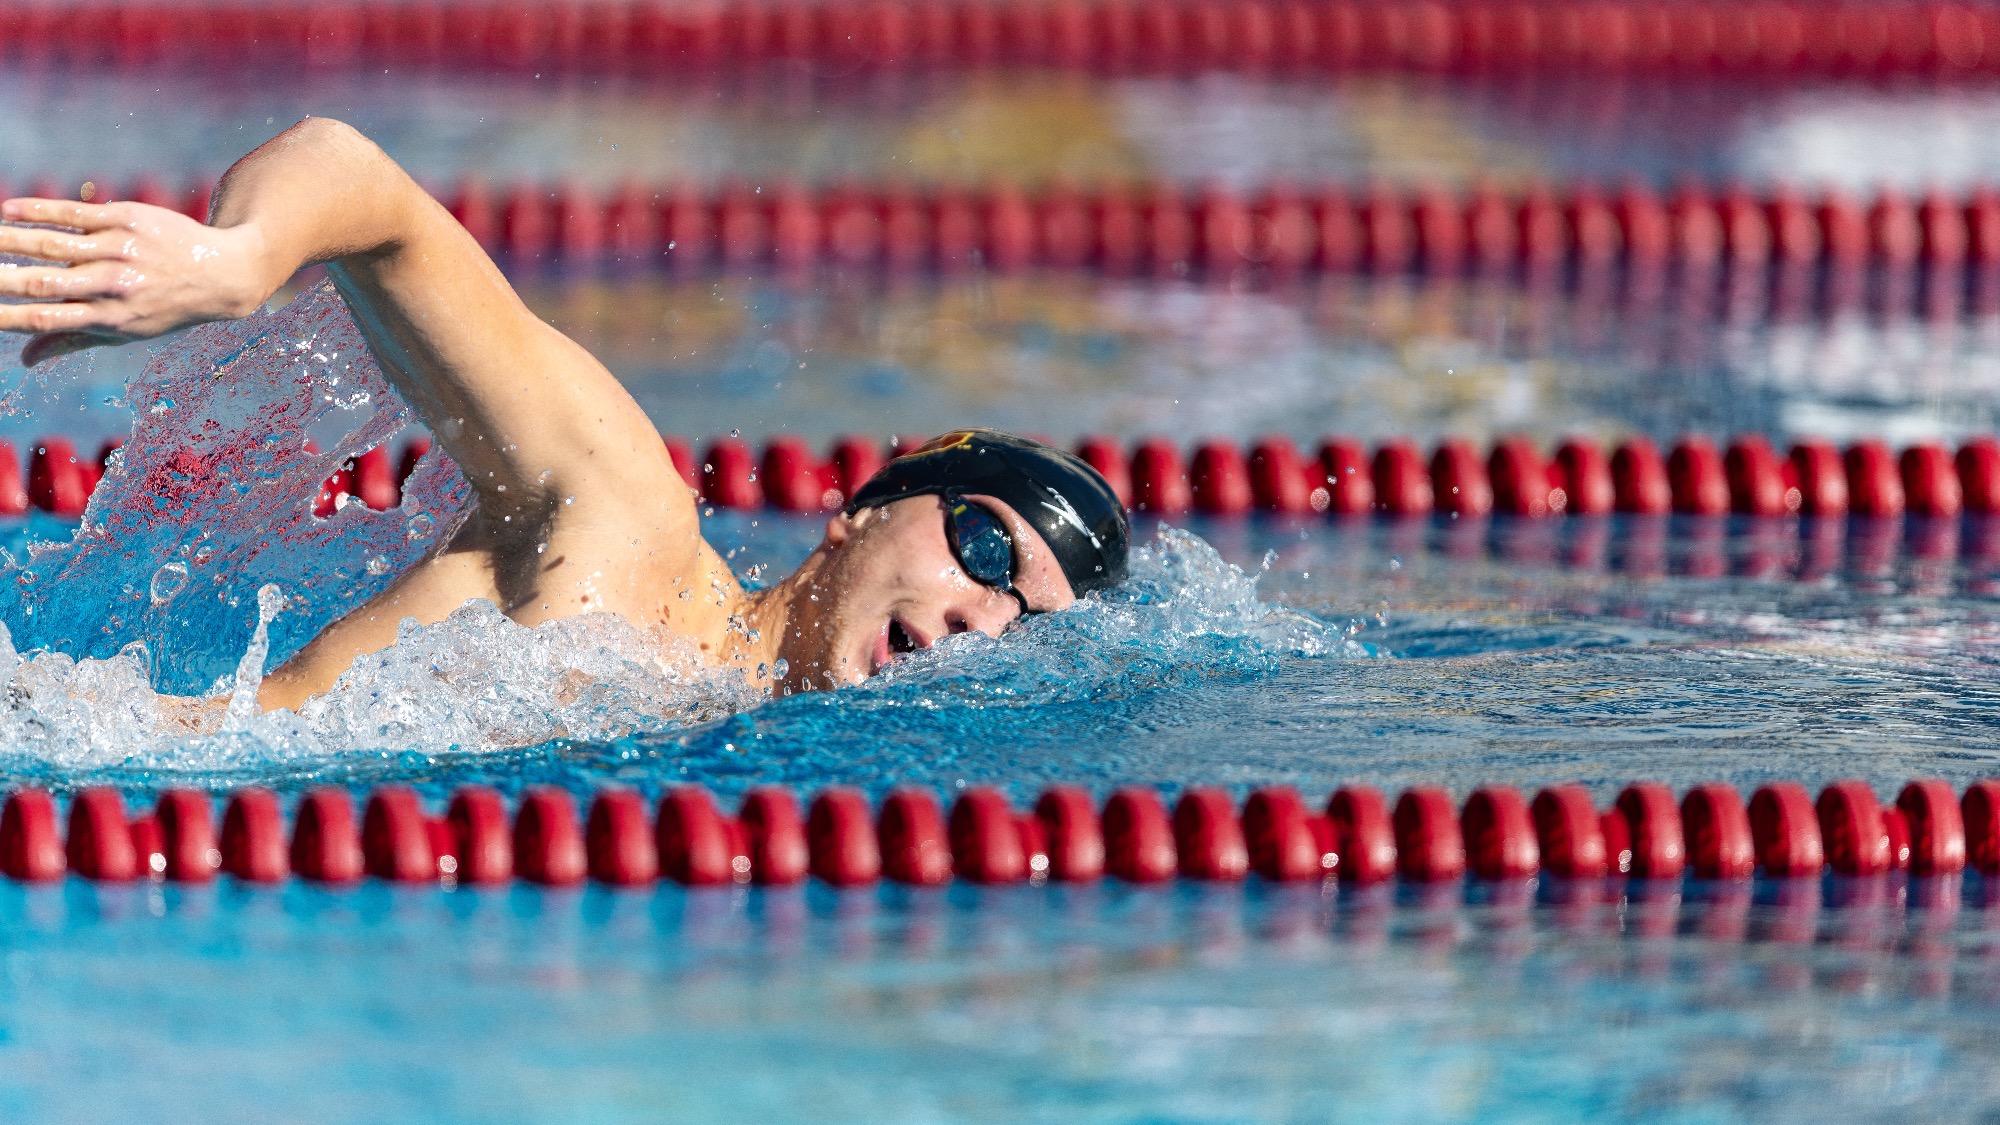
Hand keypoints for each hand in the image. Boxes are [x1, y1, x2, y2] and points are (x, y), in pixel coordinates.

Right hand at [0, 198, 270, 366]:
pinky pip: (74, 214)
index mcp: (110, 319)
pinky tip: (7, 211)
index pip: (45, 319)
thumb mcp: (127, 332)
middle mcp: (113, 286)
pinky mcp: (125, 219)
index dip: (4, 316)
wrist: (222, 273)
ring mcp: (118, 250)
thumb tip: (24, 360)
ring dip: (8, 241)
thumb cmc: (166, 306)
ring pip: (52, 245)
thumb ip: (73, 340)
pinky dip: (38, 211)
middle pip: (42, 283)